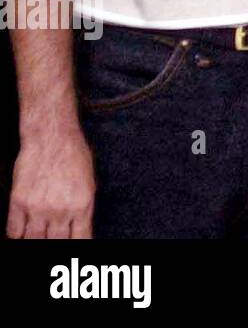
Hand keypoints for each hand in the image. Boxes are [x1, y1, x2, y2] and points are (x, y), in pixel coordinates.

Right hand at [6, 124, 95, 238]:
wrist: (51, 137)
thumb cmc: (74, 156)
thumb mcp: (89, 183)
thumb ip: (83, 209)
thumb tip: (77, 231)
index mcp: (83, 205)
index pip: (81, 240)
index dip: (76, 248)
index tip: (73, 254)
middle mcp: (61, 209)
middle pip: (55, 244)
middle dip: (54, 247)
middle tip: (51, 242)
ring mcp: (38, 207)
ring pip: (33, 241)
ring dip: (35, 243)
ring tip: (37, 239)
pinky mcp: (18, 202)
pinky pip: (14, 231)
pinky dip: (17, 237)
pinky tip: (21, 236)